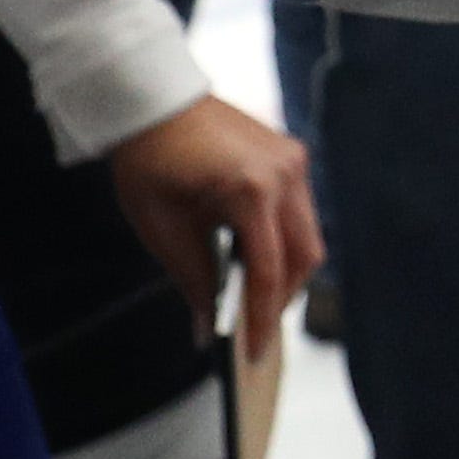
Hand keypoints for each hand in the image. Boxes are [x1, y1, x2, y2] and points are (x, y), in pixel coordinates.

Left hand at [103, 93, 318, 333]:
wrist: (153, 104)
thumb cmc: (149, 163)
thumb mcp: (164, 230)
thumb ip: (194, 281)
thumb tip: (208, 330)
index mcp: (250, 190)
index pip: (269, 272)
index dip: (263, 319)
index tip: (255, 354)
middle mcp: (284, 174)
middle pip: (304, 255)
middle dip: (282, 297)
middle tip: (254, 327)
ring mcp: (293, 161)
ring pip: (308, 234)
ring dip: (285, 268)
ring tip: (252, 294)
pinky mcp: (292, 154)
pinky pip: (299, 209)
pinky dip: (282, 239)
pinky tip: (254, 253)